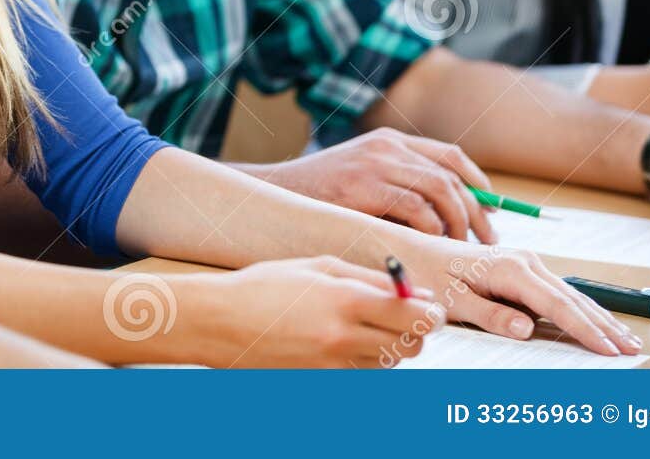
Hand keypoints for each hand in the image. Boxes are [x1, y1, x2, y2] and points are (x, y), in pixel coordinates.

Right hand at [175, 256, 444, 367]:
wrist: (218, 323)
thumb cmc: (264, 286)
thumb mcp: (317, 266)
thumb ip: (371, 278)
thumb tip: (415, 290)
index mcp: (345, 301)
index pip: (414, 317)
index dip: (431, 313)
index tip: (430, 308)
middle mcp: (343, 338)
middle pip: (410, 347)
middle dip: (416, 332)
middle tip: (402, 316)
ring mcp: (332, 366)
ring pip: (389, 364)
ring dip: (390, 346)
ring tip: (363, 325)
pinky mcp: (322, 382)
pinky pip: (363, 375)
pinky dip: (366, 360)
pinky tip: (343, 341)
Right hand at [251, 128, 496, 242]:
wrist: (276, 192)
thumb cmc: (320, 196)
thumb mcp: (364, 180)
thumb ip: (400, 187)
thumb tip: (452, 219)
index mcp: (389, 141)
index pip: (449, 155)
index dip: (477, 183)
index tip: (491, 211)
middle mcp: (387, 146)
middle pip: (450, 176)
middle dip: (475, 211)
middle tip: (484, 240)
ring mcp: (375, 163)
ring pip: (439, 190)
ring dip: (456, 223)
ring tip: (458, 248)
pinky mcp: (364, 186)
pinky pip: (416, 209)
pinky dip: (431, 229)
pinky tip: (430, 246)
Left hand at [401, 241, 642, 356]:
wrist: (411, 250)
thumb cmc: (428, 276)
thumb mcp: (451, 300)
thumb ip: (489, 315)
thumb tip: (527, 329)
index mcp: (509, 269)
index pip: (557, 305)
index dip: (585, 330)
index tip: (609, 351)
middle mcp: (523, 261)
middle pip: (573, 299)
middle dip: (604, 325)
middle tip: (633, 349)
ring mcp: (525, 262)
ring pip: (571, 294)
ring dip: (600, 317)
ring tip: (628, 338)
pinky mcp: (522, 269)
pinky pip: (559, 292)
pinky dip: (582, 309)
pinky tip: (598, 322)